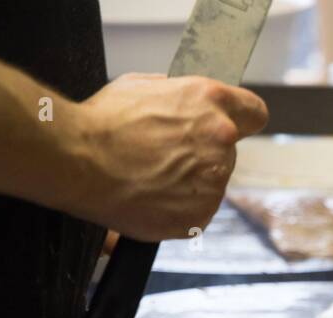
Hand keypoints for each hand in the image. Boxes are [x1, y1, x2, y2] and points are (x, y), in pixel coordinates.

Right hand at [66, 73, 266, 241]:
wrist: (78, 162)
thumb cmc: (102, 123)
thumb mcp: (140, 86)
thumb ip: (175, 94)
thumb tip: (182, 100)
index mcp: (211, 102)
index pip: (255, 113)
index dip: (241, 120)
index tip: (232, 128)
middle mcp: (220, 140)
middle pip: (227, 152)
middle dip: (202, 154)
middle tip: (163, 155)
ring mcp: (213, 182)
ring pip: (212, 184)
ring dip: (190, 183)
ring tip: (150, 177)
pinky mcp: (200, 216)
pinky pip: (197, 213)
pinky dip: (178, 210)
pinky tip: (151, 197)